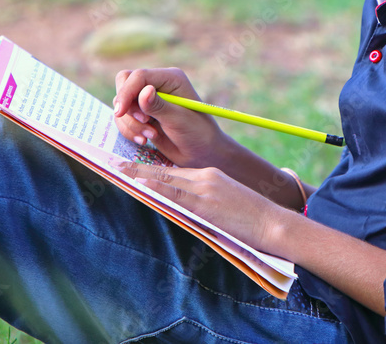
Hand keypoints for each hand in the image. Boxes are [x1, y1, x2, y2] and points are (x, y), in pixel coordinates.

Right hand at [112, 68, 225, 167]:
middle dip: (128, 106)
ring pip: (121, 103)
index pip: (139, 76)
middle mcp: (157, 85)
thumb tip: (144, 91)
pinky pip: (123, 118)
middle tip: (142, 122)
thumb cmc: (197, 134)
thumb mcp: (179, 120)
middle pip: (124, 83)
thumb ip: (159, 106)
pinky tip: (145, 140)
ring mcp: (148, 100)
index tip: (121, 112)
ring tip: (151, 136)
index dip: (127, 92)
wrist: (201, 153)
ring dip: (131, 123)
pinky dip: (129, 130)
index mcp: (170, 78)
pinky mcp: (142, 114)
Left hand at [112, 160, 287, 251]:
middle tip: (113, 162)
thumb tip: (180, 208)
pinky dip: (158, 188)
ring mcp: (206, 189)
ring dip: (140, 175)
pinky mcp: (207, 204)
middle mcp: (205, 177)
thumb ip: (203, 201)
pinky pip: (177, 195)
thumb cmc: (252, 217)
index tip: (129, 166)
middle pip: (165, 171)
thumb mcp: (226, 202)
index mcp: (210, 176)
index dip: (149, 169)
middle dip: (137, 168)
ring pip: (167, 179)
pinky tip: (142, 185)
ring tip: (118, 170)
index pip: (172, 171)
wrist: (272, 222)